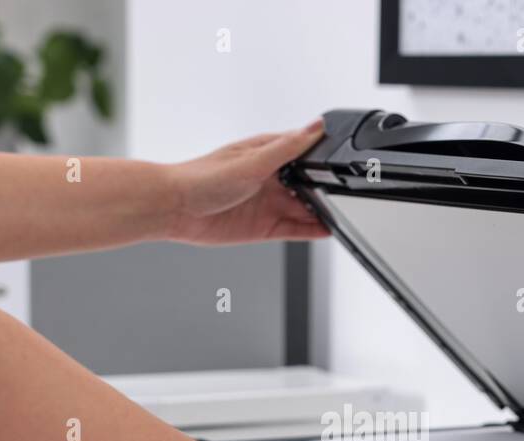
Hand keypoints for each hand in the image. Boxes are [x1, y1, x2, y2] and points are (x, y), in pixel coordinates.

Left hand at [160, 120, 329, 244]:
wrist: (175, 209)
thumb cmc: (202, 178)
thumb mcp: (253, 160)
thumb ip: (287, 147)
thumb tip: (315, 127)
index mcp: (268, 154)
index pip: (306, 154)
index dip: (325, 160)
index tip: (346, 165)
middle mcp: (271, 178)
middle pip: (309, 185)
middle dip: (327, 190)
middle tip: (348, 195)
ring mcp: (268, 203)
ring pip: (305, 208)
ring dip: (322, 212)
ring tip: (344, 215)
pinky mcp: (264, 227)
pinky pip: (295, 229)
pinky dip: (312, 230)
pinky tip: (327, 229)